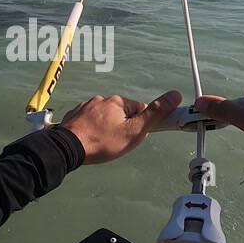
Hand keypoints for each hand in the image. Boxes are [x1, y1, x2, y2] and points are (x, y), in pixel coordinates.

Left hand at [60, 91, 181, 164]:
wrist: (68, 148)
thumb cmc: (104, 141)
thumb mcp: (134, 131)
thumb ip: (155, 114)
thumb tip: (175, 94)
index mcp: (118, 101)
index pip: (139, 109)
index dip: (139, 124)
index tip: (132, 137)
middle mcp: (102, 99)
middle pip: (121, 112)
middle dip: (122, 126)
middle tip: (116, 143)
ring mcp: (86, 106)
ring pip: (104, 117)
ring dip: (106, 127)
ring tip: (101, 143)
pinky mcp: (74, 115)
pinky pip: (89, 121)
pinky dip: (92, 129)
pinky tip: (90, 140)